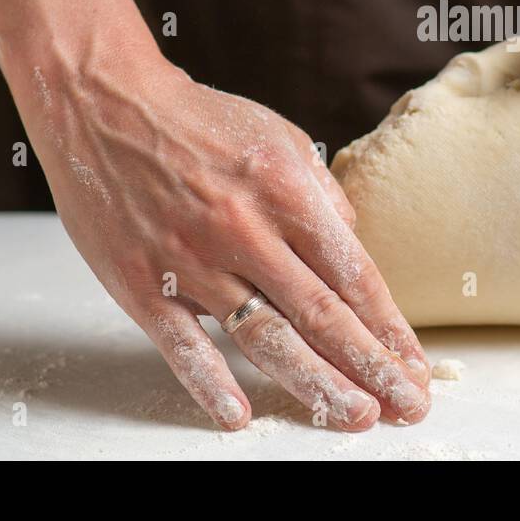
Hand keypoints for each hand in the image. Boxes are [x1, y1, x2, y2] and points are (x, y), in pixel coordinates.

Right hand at [27, 51, 429, 430]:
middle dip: (371, 366)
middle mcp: (246, 229)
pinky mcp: (140, 282)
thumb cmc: (199, 122)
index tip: (413, 363)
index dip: (389, 326)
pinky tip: (239, 416)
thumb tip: (352, 246)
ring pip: (264, 337)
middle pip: (321, 314)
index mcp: (286, 191)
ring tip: (354, 416)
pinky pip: (181, 344)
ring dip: (315, 384)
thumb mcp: (280, 137)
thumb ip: (320, 195)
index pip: (353, 274)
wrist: (105, 103)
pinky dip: (210, 383)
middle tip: (408, 405)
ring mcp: (192, 260)